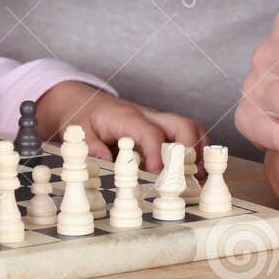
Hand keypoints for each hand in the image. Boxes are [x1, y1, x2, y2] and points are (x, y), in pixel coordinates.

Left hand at [35, 81, 205, 172]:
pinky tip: (195, 172)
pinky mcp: (162, 128)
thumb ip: (91, 146)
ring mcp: (158, 121)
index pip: (151, 132)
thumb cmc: (84, 116)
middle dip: (191, 151)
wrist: (86, 100)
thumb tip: (107, 162)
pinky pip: (188, 133)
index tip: (159, 175)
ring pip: (190, 127)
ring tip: (199, 177)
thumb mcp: (79, 131)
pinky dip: (197, 150)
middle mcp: (148, 116)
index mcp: (127, 117)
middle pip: (181, 125)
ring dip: (199, 151)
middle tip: (188, 177)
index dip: (158, 154)